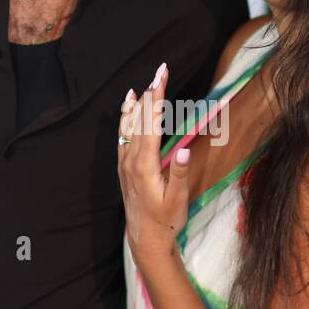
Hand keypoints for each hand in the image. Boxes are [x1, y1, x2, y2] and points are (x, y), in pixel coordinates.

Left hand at [118, 61, 190, 266]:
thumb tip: (185, 152)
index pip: (151, 123)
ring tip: (142, 85)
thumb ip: (180, 174)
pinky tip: (128, 110)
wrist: (145, 237)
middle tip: (160, 71)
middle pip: (140, 119)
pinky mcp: (124, 167)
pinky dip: (125, 119)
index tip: (162, 78)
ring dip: (137, 104)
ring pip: (129, 126)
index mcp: (145, 164)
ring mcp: (125, 162)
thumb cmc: (166, 219)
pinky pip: (123, 137)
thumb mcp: (177, 199)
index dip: (157, 98)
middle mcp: (131, 159)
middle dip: (151, 93)